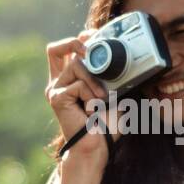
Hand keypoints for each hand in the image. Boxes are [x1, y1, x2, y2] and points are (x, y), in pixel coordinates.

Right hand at [44, 29, 112, 167]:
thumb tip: (128, 58)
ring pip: (75, 65)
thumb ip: (111, 77)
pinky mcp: (56, 97)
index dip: (75, 39)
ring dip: (94, 80)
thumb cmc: (105, 125)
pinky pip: (78, 84)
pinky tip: (93, 109)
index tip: (93, 36)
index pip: (62, 50)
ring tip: (101, 100)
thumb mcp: (113, 94)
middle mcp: (58, 83)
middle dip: (77, 44)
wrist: (98, 147)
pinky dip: (91, 94)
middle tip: (91, 52)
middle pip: (58, 49)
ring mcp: (55, 89)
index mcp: (68, 80)